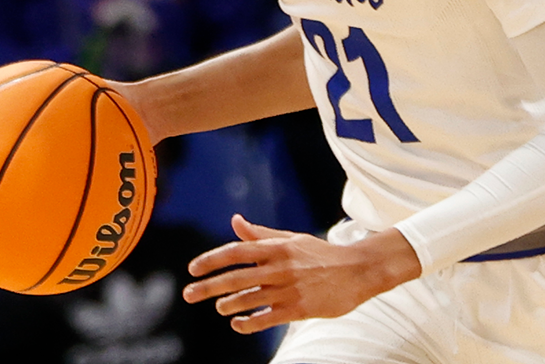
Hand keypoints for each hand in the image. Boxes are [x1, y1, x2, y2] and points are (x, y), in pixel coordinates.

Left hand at [182, 214, 421, 332]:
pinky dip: (248, 322)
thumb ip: (261, 234)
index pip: (236, 251)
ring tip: (218, 308)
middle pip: (235, 277)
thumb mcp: (291, 239)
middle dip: (207, 287)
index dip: (211, 260)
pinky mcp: (299, 309)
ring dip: (228, 305)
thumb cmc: (320, 254)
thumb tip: (234, 221)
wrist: (357, 271)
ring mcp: (289, 289)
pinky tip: (238, 323)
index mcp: (277, 247)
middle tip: (187, 294)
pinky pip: (266, 319)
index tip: (192, 269)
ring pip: (249, 300)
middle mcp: (279, 267)